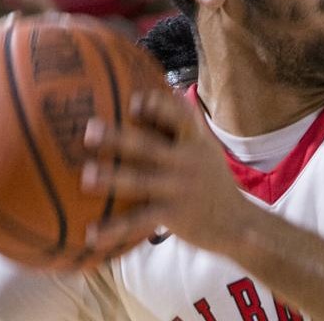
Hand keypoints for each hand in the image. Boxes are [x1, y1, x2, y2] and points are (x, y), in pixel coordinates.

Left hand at [82, 89, 257, 255]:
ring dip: (112, 178)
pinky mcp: (174, 216)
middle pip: (149, 147)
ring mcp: (180, 189)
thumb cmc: (211, 179)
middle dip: (119, 137)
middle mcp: (187, 162)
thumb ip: (185, 126)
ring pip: (140, 182)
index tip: (135, 100)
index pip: (179, 117)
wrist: (237, 221)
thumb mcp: (206, 149)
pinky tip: (91, 234)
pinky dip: (114, 229)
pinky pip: (139, 222)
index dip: (159, 107)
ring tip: (86, 177)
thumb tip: (164, 91)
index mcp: (195, 142)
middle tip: (89, 130)